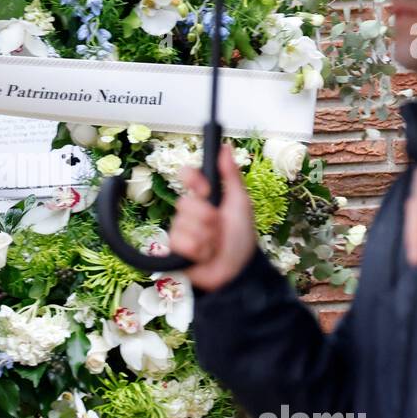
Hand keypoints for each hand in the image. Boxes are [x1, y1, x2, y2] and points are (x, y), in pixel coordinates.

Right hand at [171, 143, 257, 291]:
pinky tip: (205, 256)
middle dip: (208, 219)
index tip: (205, 190)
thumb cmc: (241, 238)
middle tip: (220, 229)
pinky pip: (179, 242)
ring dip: (206, 237)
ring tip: (215, 245)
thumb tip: (224, 146)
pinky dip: (198, 250)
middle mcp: (190, 213)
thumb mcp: (241, 203)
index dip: (194, 181)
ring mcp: (181, 231)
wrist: (238, 271)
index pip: (188, 176)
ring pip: (183, 225)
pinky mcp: (175, 250)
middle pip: (185, 204)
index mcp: (205, 198)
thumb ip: (231, 175)